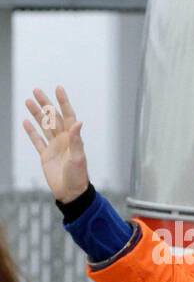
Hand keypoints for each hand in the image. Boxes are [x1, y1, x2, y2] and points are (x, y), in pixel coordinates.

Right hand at [22, 86, 88, 202]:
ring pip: (43, 126)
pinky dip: (31, 131)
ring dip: (36, 114)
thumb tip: (78, 122)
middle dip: (45, 104)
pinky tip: (26, 121)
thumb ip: (77, 139)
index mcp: (73, 139)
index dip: (63, 102)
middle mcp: (64, 140)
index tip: (58, 88)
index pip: (68, 116)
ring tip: (28, 101)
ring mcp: (54, 147)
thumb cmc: (78, 177)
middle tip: (36, 90)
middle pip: (53, 118)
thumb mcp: (78, 157)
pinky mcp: (45, 156)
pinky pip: (37, 140)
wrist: (71, 193)